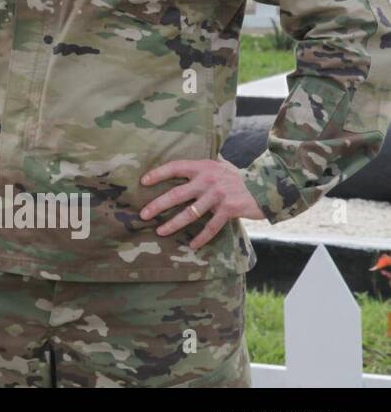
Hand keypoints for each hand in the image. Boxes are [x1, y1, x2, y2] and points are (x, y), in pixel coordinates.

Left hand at [139, 156, 265, 250]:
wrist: (269, 186)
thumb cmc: (239, 178)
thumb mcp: (220, 167)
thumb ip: (203, 168)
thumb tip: (183, 168)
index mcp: (203, 166)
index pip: (175, 167)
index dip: (158, 174)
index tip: (143, 182)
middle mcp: (208, 180)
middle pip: (177, 194)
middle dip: (158, 205)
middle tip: (143, 215)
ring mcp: (218, 195)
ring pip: (190, 213)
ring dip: (174, 224)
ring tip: (160, 232)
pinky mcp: (229, 210)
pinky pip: (211, 227)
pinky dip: (201, 237)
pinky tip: (192, 245)